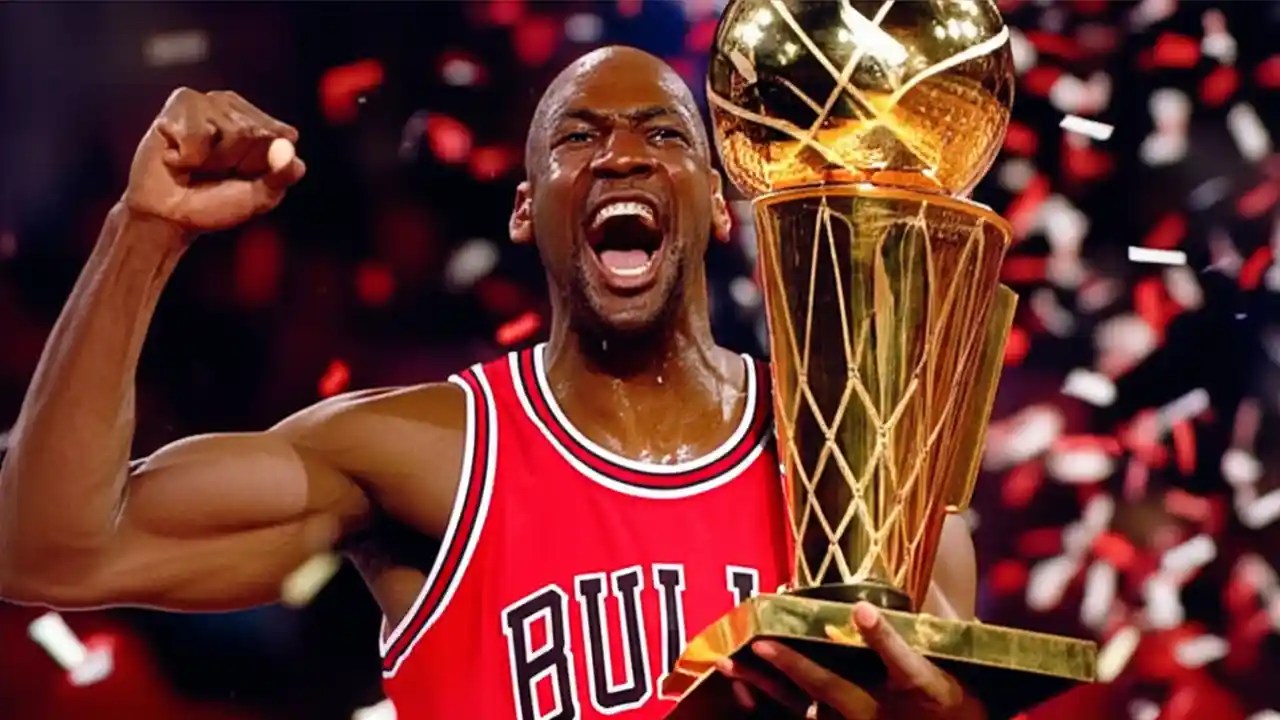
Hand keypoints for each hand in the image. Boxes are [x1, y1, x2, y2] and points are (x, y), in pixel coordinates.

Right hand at [123, 88, 306, 232]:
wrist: (170, 215)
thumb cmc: (215, 204)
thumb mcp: (259, 198)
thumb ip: (281, 177)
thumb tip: (295, 159)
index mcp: (264, 128)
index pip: (283, 135)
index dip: (262, 164)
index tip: (244, 176)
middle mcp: (239, 108)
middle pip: (254, 131)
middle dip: (234, 161)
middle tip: (215, 172)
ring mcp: (210, 101)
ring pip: (228, 128)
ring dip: (210, 159)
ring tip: (195, 164)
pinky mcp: (181, 102)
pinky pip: (196, 132)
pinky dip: (186, 155)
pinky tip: (176, 157)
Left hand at [718, 602, 986, 718]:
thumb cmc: (957, 692)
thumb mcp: (960, 654)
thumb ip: (942, 614)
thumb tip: (940, 547)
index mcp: (922, 686)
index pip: (904, 661)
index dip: (882, 638)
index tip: (861, 610)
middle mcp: (885, 710)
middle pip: (834, 689)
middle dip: (797, 666)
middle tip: (765, 641)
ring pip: (805, 704)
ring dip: (765, 681)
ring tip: (730, 659)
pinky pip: (796, 715)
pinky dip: (765, 698)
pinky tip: (737, 680)